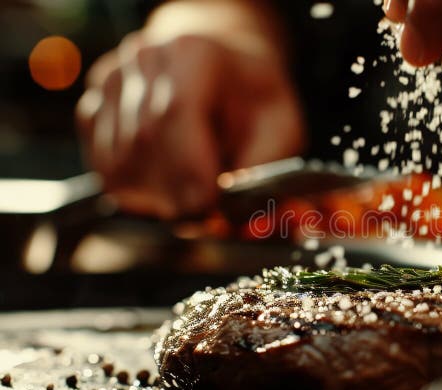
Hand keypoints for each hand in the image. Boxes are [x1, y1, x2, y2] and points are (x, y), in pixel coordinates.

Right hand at [76, 1, 304, 218]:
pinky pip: (102, 164)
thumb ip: (263, 169)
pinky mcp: (94, 104)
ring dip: (154, 195)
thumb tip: (236, 217)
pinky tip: (164, 185)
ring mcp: (112, 80)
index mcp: (195, 54)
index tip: (207, 207)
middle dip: (173, 190)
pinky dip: (132, 188)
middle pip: (143, 139)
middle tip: (202, 216)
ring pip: (118, 159)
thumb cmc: (253, 99)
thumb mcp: (281, 126)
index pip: (176, 111)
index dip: (188, 167)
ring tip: (189, 194)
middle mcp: (145, 59)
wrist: (222, 68)